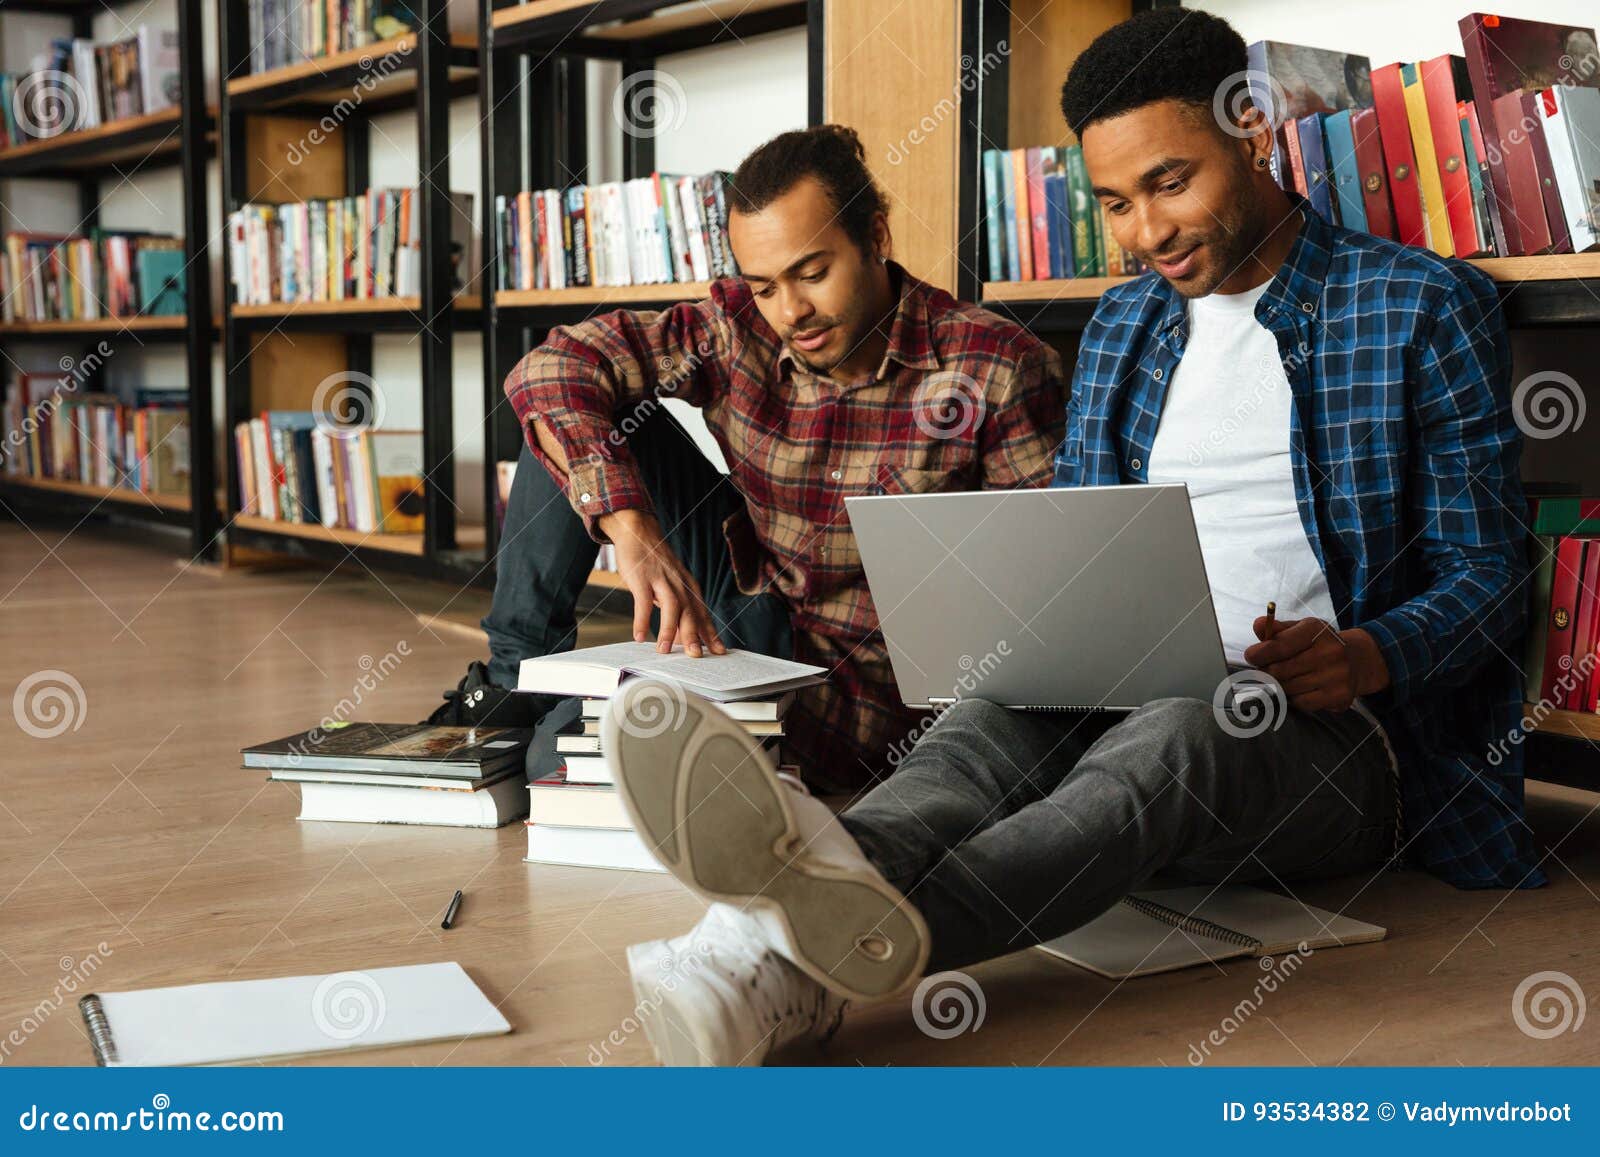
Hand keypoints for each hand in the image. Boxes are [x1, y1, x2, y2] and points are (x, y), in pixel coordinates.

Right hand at [598, 509, 724, 657]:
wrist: (640, 533)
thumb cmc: (655, 563)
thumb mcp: (671, 585)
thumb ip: (677, 608)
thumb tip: (681, 637)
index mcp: (689, 587)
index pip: (702, 613)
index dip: (711, 633)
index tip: (719, 651)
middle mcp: (679, 584)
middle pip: (690, 612)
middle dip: (694, 635)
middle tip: (696, 656)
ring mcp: (661, 580)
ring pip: (670, 607)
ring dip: (668, 630)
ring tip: (664, 650)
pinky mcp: (642, 578)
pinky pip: (642, 601)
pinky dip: (641, 620)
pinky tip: (638, 635)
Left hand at [1241, 616, 1389, 713]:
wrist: (1358, 660)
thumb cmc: (1321, 644)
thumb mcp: (1301, 629)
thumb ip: (1277, 629)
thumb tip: (1258, 625)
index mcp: (1316, 630)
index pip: (1280, 645)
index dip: (1259, 654)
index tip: (1251, 657)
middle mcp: (1330, 652)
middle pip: (1280, 670)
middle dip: (1266, 672)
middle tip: (1265, 670)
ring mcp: (1336, 675)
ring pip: (1288, 688)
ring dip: (1280, 686)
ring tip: (1285, 678)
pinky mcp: (1339, 696)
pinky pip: (1302, 702)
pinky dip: (1295, 698)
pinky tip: (1300, 689)